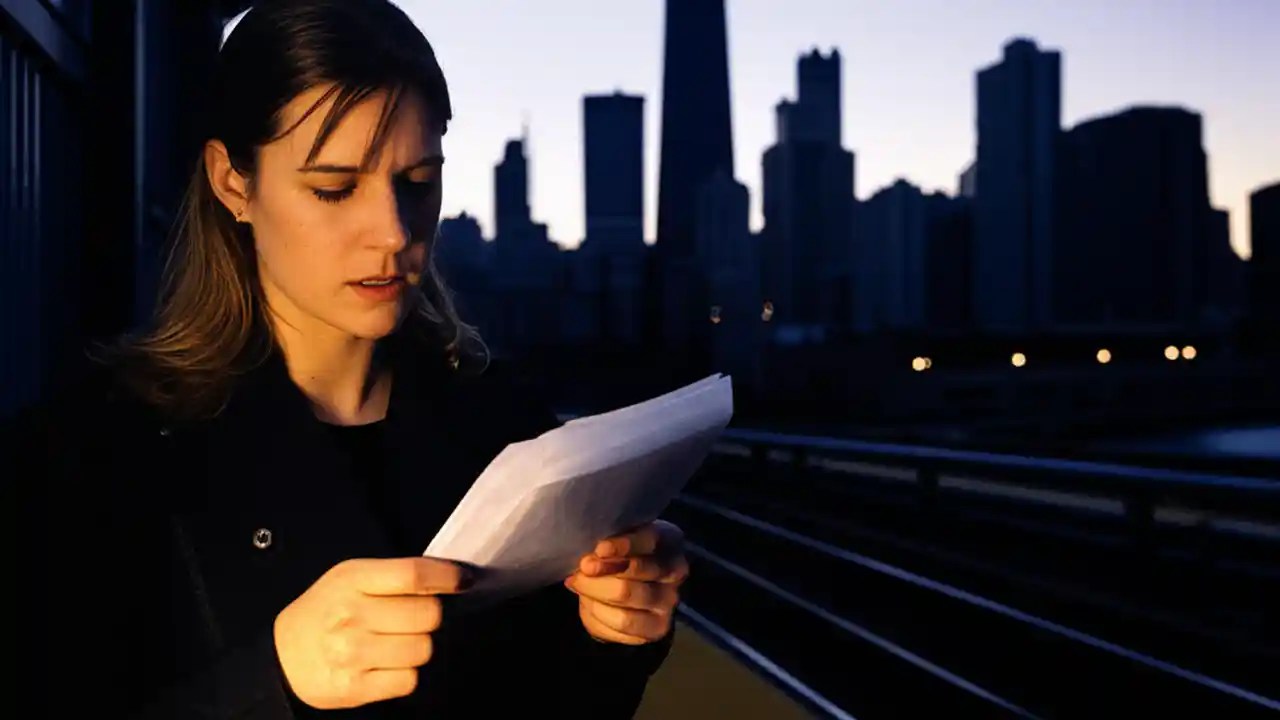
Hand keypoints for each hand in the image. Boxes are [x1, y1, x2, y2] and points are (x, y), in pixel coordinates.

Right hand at [273, 557, 472, 708]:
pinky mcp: (355, 687)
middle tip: (413, 618)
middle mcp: (351, 615)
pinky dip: (405, 674)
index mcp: (352, 579)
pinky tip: (387, 664)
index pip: (413, 575)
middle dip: (429, 616)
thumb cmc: (326, 611)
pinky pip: (408, 680)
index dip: (447, 576)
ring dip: (418, 646)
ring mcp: (352, 653)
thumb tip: (449, 576)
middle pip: (427, 615)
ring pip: (423, 649)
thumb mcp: (350, 578)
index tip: (463, 580)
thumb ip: (393, 575)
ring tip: (395, 642)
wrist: (282, 656)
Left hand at [564, 520, 688, 644]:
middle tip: (582, 569)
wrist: (630, 589)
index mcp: (668, 539)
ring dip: (595, 593)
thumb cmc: (620, 555)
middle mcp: (675, 571)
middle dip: (603, 572)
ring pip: (626, 601)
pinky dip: (598, 614)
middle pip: (636, 572)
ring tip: (579, 585)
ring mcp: (669, 602)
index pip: (649, 540)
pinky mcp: (657, 628)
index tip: (600, 550)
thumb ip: (607, 547)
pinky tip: (589, 603)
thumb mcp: (616, 542)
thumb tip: (587, 563)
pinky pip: (621, 625)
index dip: (623, 545)